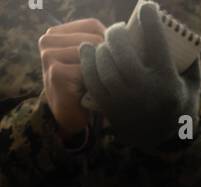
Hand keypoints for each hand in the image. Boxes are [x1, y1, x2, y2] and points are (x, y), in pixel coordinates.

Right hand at [38, 18, 106, 138]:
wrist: (68, 117)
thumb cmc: (82, 87)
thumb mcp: (88, 60)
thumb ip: (97, 43)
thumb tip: (121, 35)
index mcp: (55, 32)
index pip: (92, 25)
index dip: (109, 43)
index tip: (113, 62)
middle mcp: (48, 40)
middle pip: (94, 40)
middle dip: (107, 60)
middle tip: (108, 79)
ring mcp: (49, 55)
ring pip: (92, 56)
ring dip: (101, 74)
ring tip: (98, 87)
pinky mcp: (56, 72)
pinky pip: (88, 72)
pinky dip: (95, 85)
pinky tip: (92, 95)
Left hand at [79, 1, 200, 151]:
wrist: (162, 141)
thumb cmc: (177, 104)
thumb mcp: (193, 86)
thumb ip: (190, 61)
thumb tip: (181, 30)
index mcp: (167, 83)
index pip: (156, 42)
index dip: (149, 18)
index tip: (146, 6)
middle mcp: (145, 92)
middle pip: (122, 51)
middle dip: (117, 32)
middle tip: (118, 30)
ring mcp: (125, 102)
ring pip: (104, 65)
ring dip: (102, 48)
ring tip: (105, 43)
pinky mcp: (110, 109)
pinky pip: (92, 81)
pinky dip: (87, 62)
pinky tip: (89, 51)